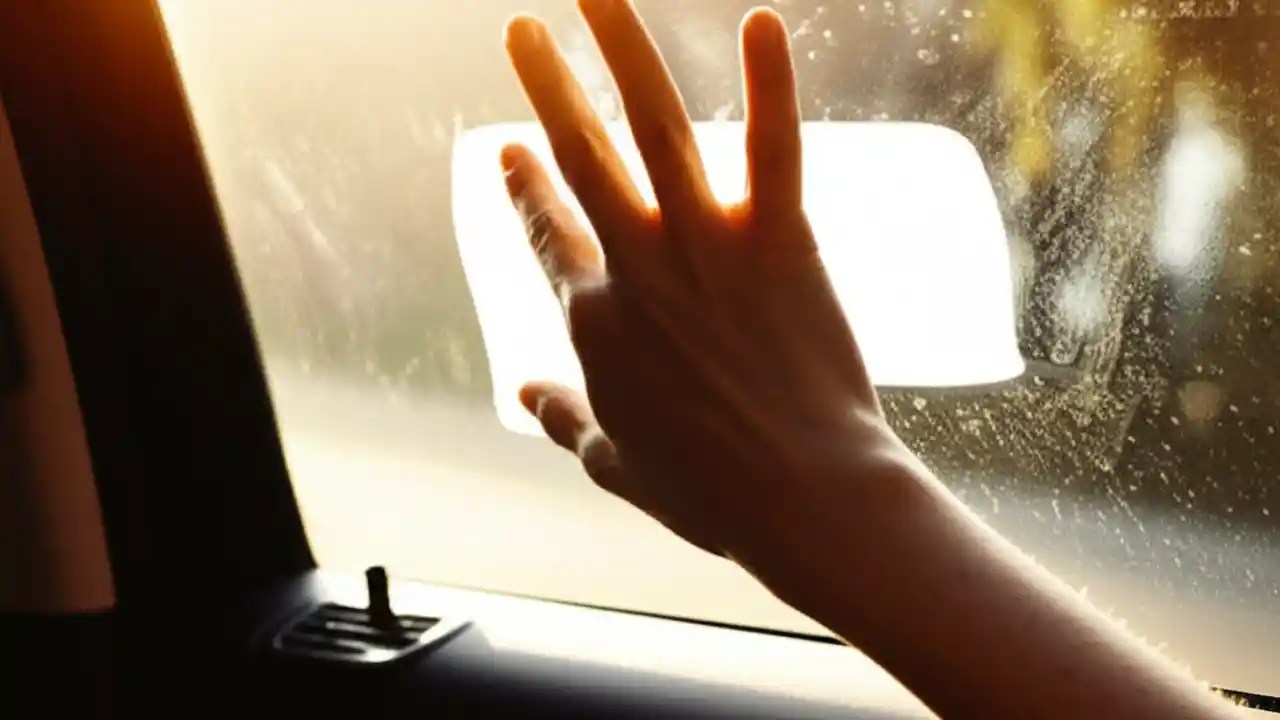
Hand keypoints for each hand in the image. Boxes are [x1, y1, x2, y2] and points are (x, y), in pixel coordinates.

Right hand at [502, 0, 910, 572]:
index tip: (508, 150)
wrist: (800, 496)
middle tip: (523, 30)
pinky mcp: (777, 242)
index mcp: (592, 320)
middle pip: (579, 156)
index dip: (523, 188)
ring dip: (621, 50)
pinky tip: (764, 21)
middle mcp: (636, 267)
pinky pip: (772, 148)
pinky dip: (771, 83)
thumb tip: (525, 395)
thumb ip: (566, 420)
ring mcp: (704, 247)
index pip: (545, 234)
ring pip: (652, 127)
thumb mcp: (616, 464)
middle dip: (547, 84)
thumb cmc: (709, 491)